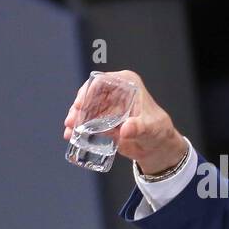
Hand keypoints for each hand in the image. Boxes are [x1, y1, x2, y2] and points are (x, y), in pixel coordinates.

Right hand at [62, 70, 185, 174]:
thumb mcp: (150, 128)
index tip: (79, 105)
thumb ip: (138, 127)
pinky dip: (79, 127)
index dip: (88, 91)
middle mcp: (115, 91)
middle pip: (90, 94)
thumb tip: (125, 130)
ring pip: (86, 107)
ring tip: (70, 131)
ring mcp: (108, 105)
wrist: (158, 147)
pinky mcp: (104, 119)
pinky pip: (87, 120)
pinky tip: (71, 135)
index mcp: (127, 83)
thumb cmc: (158, 131)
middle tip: (72, 122)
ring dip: (75, 118)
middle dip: (78, 108)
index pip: (103, 81)